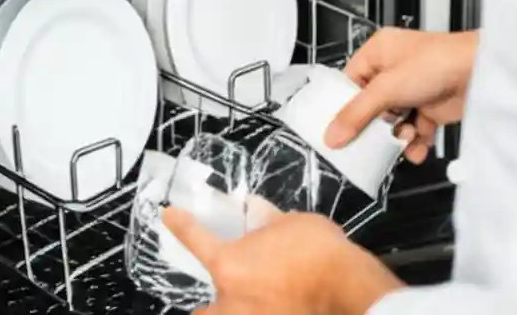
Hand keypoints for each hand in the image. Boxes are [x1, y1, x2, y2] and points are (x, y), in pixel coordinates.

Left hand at [163, 207, 401, 314]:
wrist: (347, 288)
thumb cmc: (318, 251)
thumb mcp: (293, 223)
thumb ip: (267, 221)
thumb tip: (254, 211)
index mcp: (229, 264)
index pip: (196, 239)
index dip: (181, 225)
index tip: (169, 216)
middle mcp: (231, 300)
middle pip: (201, 313)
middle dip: (203, 310)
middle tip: (208, 305)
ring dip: (230, 312)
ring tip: (246, 305)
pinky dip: (264, 312)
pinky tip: (276, 307)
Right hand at [325, 28, 477, 163]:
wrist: (481, 73)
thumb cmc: (436, 63)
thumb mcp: (388, 88)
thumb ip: (358, 114)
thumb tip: (332, 136)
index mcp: (379, 53)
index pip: (350, 82)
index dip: (344, 107)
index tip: (337, 131)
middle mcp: (394, 70)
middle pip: (371, 106)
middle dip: (373, 127)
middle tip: (369, 144)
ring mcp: (413, 89)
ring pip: (393, 122)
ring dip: (396, 136)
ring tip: (403, 139)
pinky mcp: (431, 107)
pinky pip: (414, 130)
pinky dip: (415, 142)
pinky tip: (417, 148)